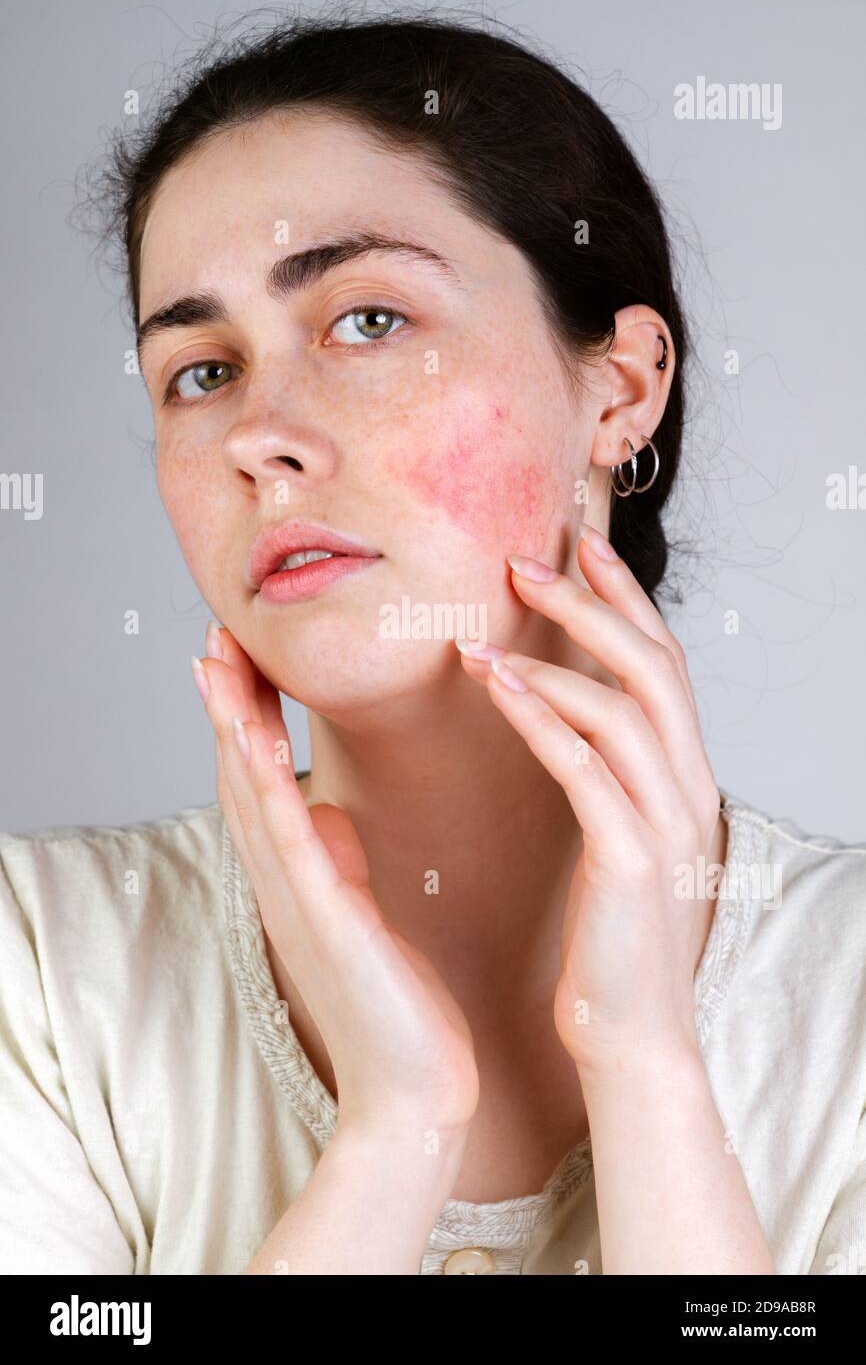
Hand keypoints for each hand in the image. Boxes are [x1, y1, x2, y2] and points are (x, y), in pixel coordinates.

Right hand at [191, 625, 478, 1146]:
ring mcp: (298, 899)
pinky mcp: (325, 919)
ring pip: (251, 795)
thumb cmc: (397, 1005)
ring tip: (215, 660)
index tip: (243, 653)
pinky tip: (253, 735)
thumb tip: (324, 810)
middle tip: (216, 633)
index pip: (263, 778)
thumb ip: (337, 860)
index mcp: (300, 875)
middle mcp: (286, 881)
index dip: (248, 713)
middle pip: (242, 775)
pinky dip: (264, 782)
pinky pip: (288, 837)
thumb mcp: (364, 914)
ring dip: (230, 725)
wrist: (415, 1089)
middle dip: (228, 702)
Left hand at [457, 524, 722, 1077]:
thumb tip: (567, 719)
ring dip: (555, 654)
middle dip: (592, 602)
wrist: (633, 1031)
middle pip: (654, 664)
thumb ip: (608, 776)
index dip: (625, 598)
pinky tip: (495, 683)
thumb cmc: (611, 937)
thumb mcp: (620, 838)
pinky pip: (585, 766)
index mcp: (687, 776)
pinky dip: (541, 715)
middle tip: (524, 560)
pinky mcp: (632, 856)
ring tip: (485, 625)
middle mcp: (691, 786)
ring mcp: (668, 820)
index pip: (664, 663)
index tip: (578, 547)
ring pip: (623, 705)